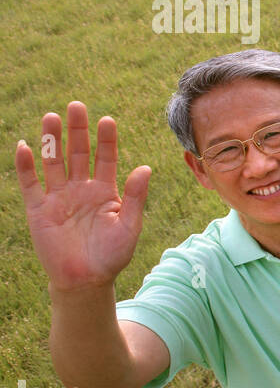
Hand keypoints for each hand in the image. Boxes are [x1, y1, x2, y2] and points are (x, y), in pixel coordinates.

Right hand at [15, 102, 150, 291]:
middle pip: (78, 153)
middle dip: (77, 130)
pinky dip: (26, 166)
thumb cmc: (112, 255)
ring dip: (51, 141)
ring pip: (53, 162)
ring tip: (51, 117)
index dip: (106, 140)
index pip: (106, 158)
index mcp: (105, 191)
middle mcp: (81, 189)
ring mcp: (59, 197)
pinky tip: (25, 146)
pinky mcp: (38, 209)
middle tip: (76, 106)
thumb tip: (146, 168)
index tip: (107, 120)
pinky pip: (30, 184)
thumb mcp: (129, 225)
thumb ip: (135, 197)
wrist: (86, 281)